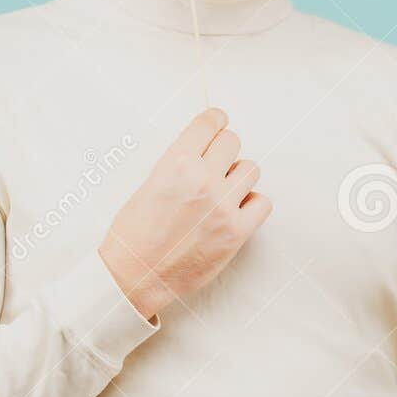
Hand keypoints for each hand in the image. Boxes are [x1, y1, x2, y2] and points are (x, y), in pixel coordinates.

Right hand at [98, 108, 271, 319]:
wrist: (134, 277)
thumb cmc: (133, 233)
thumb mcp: (150, 183)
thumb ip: (180, 164)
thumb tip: (205, 150)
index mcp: (176, 162)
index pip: (209, 123)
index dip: (215, 120)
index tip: (218, 121)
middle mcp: (202, 179)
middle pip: (232, 142)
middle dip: (223, 151)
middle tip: (216, 165)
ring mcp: (222, 206)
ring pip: (251, 169)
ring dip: (238, 177)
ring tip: (223, 192)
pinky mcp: (236, 232)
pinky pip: (262, 203)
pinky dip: (251, 205)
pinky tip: (235, 211)